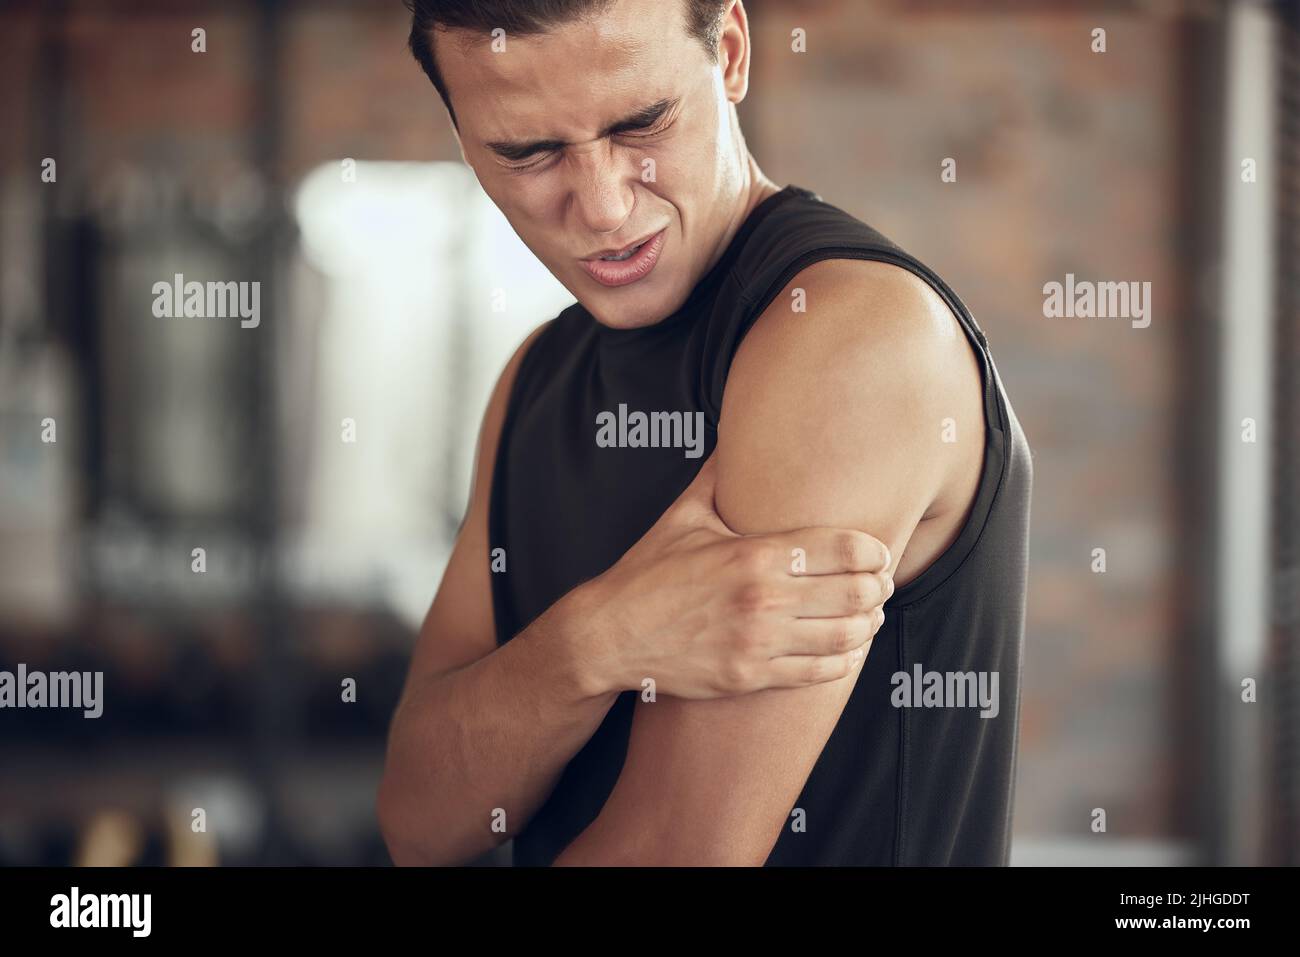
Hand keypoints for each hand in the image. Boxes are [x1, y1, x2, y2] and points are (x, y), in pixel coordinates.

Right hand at [568, 452, 892, 698]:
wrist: (610, 635)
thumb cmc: (648, 573)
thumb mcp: (683, 515)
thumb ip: (718, 475)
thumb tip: (737, 433)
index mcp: (753, 553)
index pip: (843, 548)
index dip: (875, 551)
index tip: (879, 552)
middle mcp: (762, 598)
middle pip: (857, 593)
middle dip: (879, 587)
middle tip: (881, 583)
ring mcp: (758, 642)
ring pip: (847, 636)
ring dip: (869, 624)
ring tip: (870, 614)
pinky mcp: (750, 677)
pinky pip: (820, 672)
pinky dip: (845, 659)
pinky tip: (846, 647)